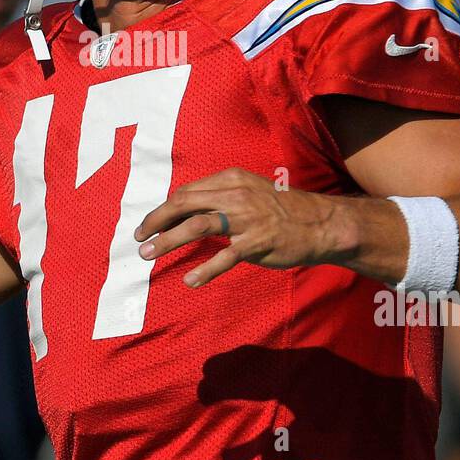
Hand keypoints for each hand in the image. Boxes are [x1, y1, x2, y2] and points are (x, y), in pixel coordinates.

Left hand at [133, 167, 356, 287]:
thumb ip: (220, 197)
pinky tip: (190, 280)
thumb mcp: (249, 191)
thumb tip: (186, 209)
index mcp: (230, 179)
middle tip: (138, 238)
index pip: (186, 191)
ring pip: (197, 225)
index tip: (149, 225)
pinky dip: (205, 269)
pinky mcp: (258, 242)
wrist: (320, 223)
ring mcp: (246, 218)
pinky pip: (225, 256)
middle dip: (156, 221)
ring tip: (149, 254)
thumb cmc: (281, 210)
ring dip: (168, 241)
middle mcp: (235, 194)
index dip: (164, 209)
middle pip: (184, 203)